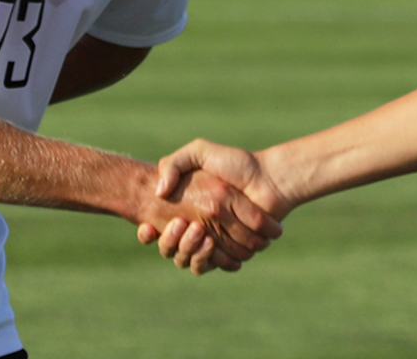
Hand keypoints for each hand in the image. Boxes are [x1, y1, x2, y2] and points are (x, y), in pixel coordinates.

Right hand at [135, 141, 285, 274]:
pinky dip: (208, 259)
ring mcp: (214, 241)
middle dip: (169, 241)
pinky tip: (209, 241)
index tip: (147, 226)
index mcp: (187, 209)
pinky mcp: (231, 252)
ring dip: (188, 250)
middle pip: (171, 249)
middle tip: (179, 224)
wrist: (270, 178)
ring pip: (188, 260)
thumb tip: (159, 192)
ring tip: (197, 231)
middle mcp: (197, 228)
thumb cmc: (236, 163)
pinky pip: (212, 265)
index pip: (158, 229)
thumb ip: (174, 163)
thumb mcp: (200, 152)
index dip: (148, 233)